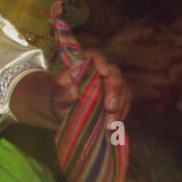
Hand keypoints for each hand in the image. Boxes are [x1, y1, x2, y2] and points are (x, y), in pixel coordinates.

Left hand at [11, 50, 130, 129]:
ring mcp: (112, 83)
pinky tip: (114, 125)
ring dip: (119, 107)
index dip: (101, 62)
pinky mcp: (119, 96)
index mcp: (84, 63)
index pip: (95, 56)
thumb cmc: (60, 99)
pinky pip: (125, 102)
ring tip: (109, 125)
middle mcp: (101, 70)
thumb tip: (74, 89)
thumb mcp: (56, 97)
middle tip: (110, 108)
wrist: (66, 109)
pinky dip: (121, 114)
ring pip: (123, 90)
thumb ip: (63, 93)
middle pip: (114, 74)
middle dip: (114, 91)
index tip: (104, 72)